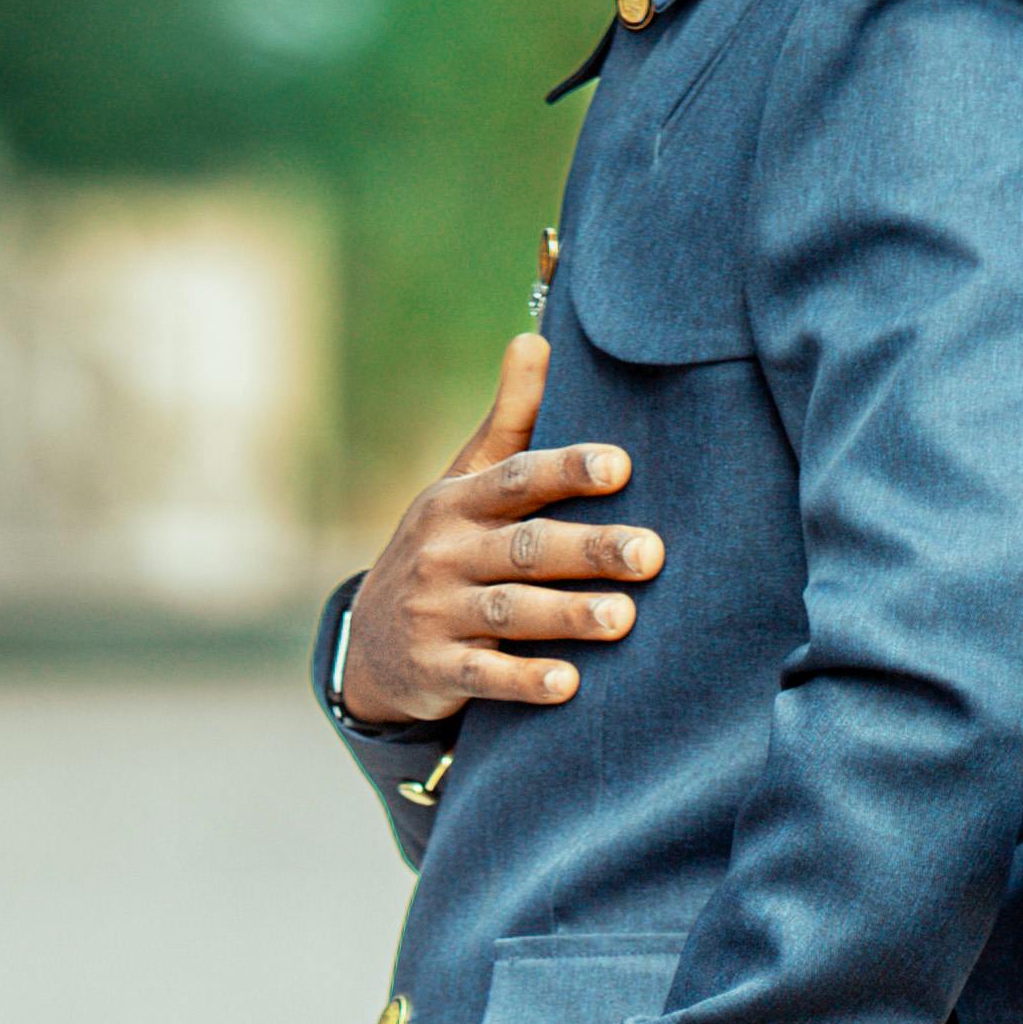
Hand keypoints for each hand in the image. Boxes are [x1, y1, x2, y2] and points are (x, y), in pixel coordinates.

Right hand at [339, 331, 664, 733]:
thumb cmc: (444, 549)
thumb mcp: (462, 485)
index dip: (566, 470)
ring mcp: (437, 613)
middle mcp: (446, 553)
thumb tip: (536, 338)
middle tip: (651, 553)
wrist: (371, 645)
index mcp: (459, 502)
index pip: (516, 479)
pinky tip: (570, 685)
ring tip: (624, 618)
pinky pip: (484, 677)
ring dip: (567, 615)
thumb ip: (508, 422)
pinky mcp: (437, 670)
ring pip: (510, 612)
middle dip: (589, 549)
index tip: (622, 466)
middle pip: (525, 548)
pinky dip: (525, 681)